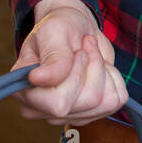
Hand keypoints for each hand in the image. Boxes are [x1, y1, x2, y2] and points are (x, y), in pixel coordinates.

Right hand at [11, 0, 128, 125]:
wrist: (76, 30)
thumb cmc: (60, 27)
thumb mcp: (55, 33)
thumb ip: (53, 58)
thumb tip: (37, 79)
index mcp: (25, 92)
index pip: (60, 102)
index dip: (76, 74)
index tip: (76, 52)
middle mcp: (42, 110)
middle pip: (89, 100)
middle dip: (94, 67)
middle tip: (83, 49)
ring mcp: (67, 115)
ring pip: (105, 102)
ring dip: (103, 71)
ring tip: (90, 55)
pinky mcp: (91, 112)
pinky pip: (117, 100)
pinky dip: (114, 78)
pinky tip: (99, 67)